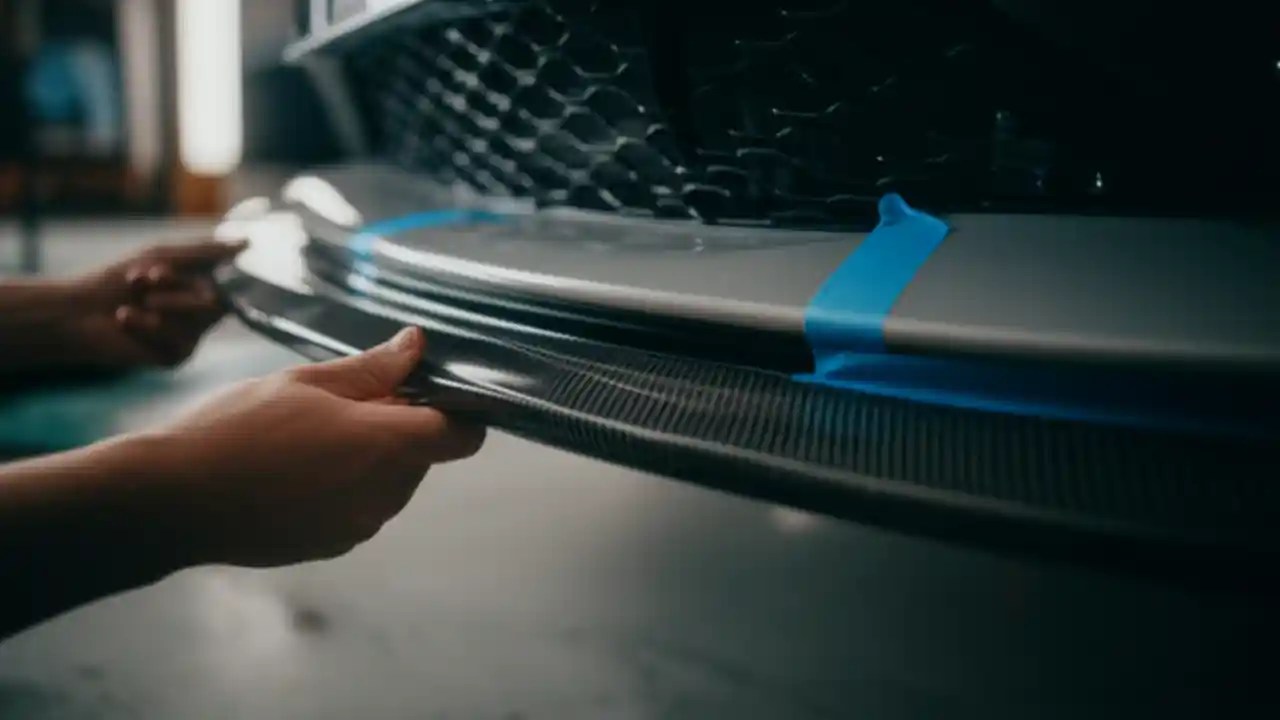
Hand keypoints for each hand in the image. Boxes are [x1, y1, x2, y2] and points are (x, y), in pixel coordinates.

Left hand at [67, 240, 244, 368]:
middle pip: (213, 301)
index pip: (228, 282)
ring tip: (129, 304)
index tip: (197, 267)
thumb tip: (247, 243)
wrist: (76, 313)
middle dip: (175, 287)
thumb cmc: (114, 280)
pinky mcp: (176, 356)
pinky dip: (147, 326)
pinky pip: (177, 341)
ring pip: (196, 321)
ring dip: (159, 306)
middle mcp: (199, 313)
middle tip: (145, 279)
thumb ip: (205, 250)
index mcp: (199, 286)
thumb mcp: (160, 254)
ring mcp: (190, 336)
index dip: (214, 275)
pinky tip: (125, 320)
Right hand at [146, 327, 484, 566]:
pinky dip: (344, 485)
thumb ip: (372, 368)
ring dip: (370, 457)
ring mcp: (359, 527)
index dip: (458, 412)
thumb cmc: (236, 430)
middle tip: (344, 402)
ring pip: (391, 481)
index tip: (430, 392)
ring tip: (308, 435)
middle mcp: (384, 494)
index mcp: (386, 446)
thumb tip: (417, 345)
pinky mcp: (333, 546)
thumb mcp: (305, 382)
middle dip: (398, 426)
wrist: (173, 501)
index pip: (462, 436)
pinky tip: (294, 470)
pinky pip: (360, 506)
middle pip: (422, 455)